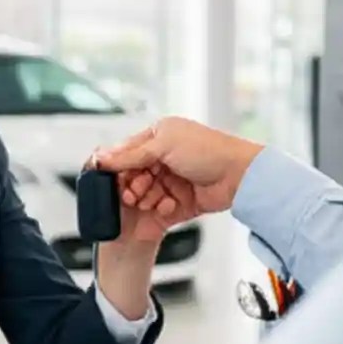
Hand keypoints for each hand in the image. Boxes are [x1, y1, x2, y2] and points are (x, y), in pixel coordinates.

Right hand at [96, 117, 263, 219]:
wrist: (239, 175)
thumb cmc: (208, 150)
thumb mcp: (164, 145)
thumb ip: (131, 154)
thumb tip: (103, 156)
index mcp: (159, 136)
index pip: (127, 152)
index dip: (117, 167)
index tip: (107, 178)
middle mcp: (164, 157)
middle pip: (133, 176)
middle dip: (131, 185)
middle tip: (132, 193)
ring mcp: (172, 180)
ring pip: (144, 194)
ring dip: (144, 198)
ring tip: (149, 199)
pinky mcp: (180, 201)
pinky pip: (159, 207)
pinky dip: (159, 207)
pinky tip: (166, 204)